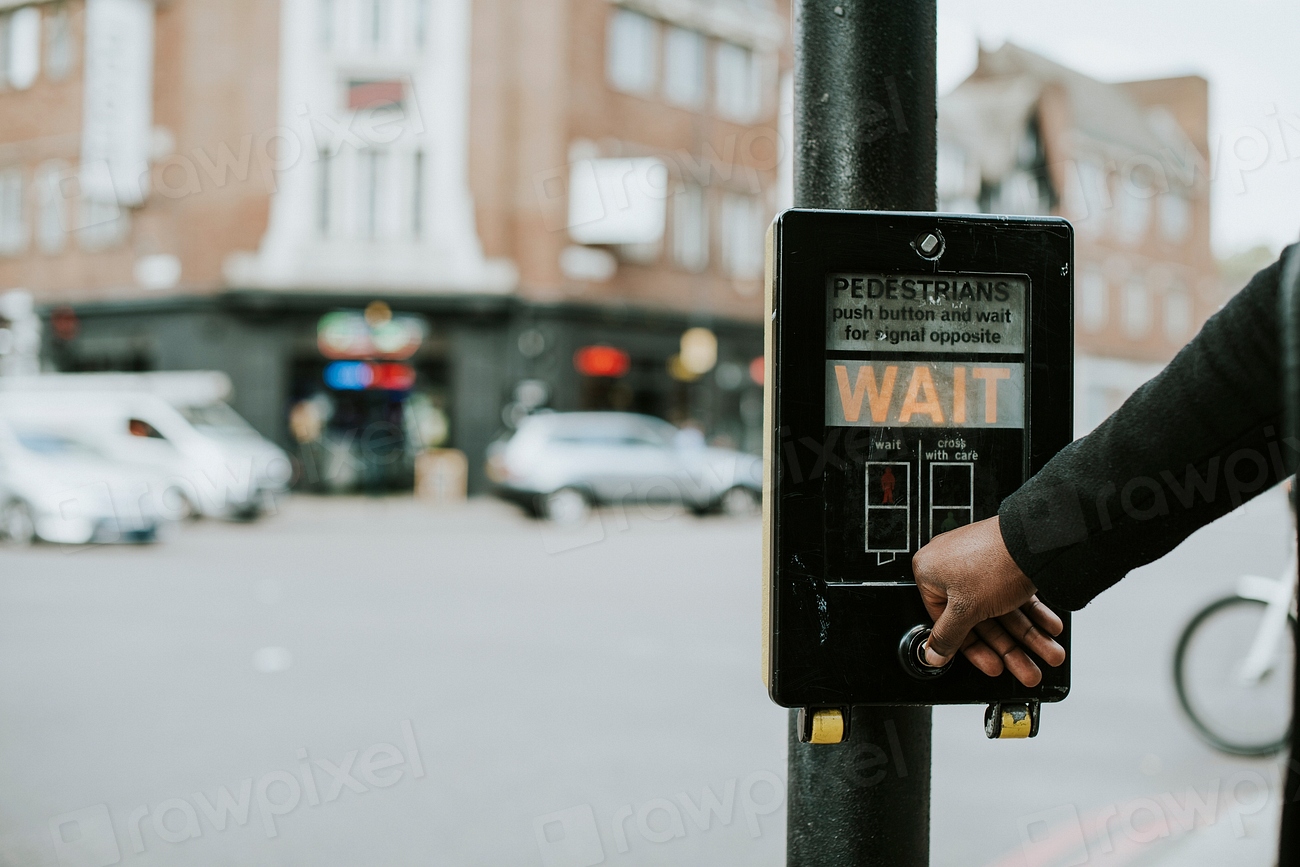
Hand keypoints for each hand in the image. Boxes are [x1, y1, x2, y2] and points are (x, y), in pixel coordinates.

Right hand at [911, 516, 1065, 686]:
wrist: (1033, 538)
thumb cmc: (993, 562)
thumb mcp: (964, 610)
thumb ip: (947, 636)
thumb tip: (932, 654)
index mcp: (930, 572)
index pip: (946, 622)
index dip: (972, 648)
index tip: (991, 665)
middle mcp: (953, 566)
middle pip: (980, 620)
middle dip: (1010, 648)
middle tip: (1027, 669)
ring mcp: (980, 563)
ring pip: (1002, 610)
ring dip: (1028, 636)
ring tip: (1048, 652)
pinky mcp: (1004, 561)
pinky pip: (1015, 595)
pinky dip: (1033, 614)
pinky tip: (1049, 630)